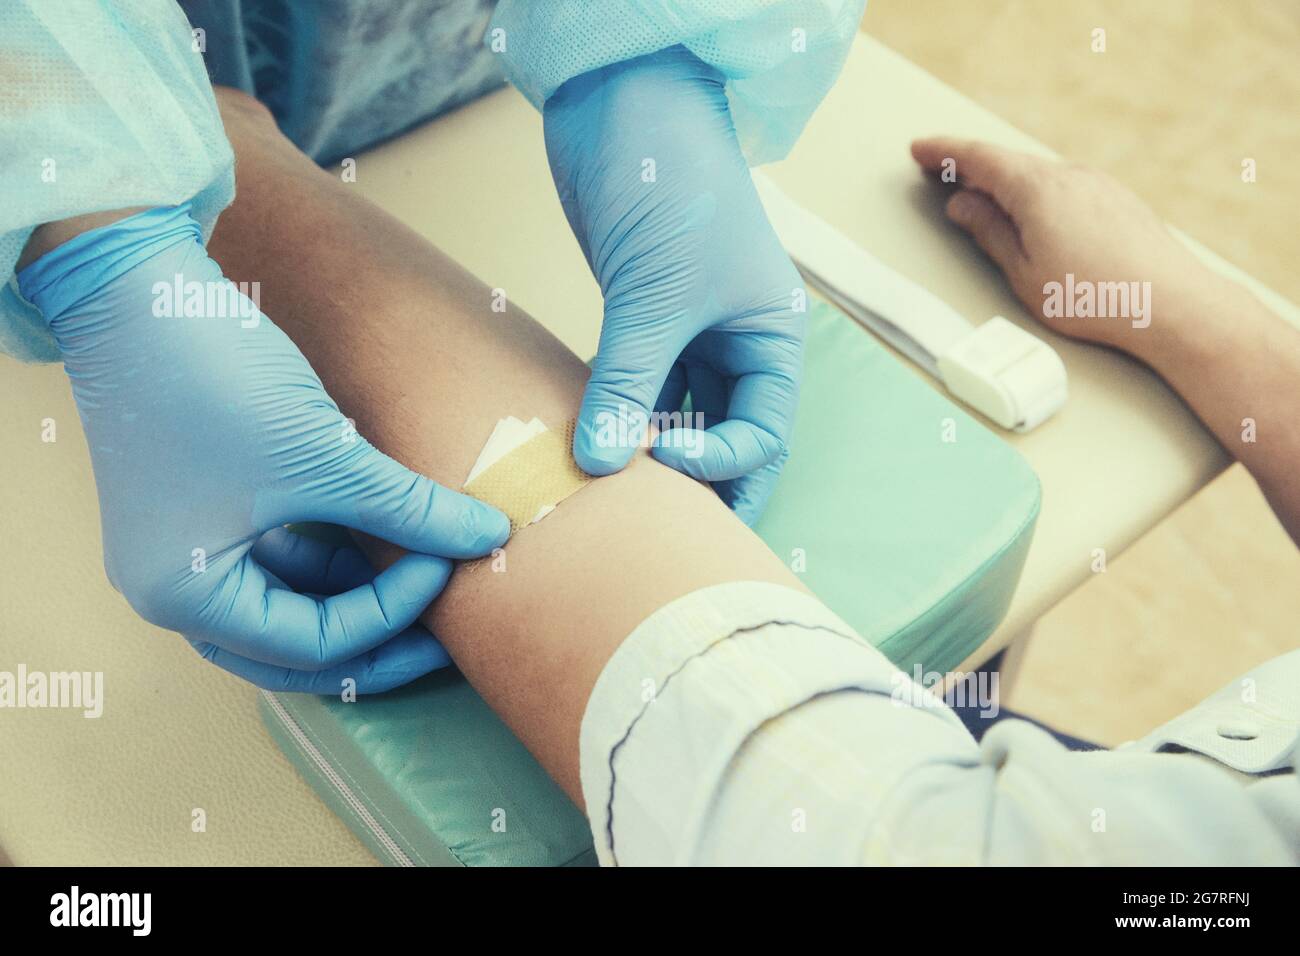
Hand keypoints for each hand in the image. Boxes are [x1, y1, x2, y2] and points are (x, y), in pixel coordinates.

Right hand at [19, 206, 509, 692]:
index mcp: (186, 595)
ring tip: (431, 577)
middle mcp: (178, 589)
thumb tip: (491, 533)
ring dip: (361, 596)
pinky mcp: (211, 511)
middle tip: (448, 633)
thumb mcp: (324, 456)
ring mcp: (191, 550)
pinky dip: (339, 557)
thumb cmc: (211, 376)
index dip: (390, 612)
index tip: (447, 562)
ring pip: (293, 605)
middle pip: (296, 648)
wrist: (138, 283)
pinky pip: (285, 559)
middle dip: (376, 639)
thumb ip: (411, 508)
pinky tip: (393, 542)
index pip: (310, 644)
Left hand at [545, 46, 804, 524]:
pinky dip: (611, 411)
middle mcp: (736, 345)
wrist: (626, 108)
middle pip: (724, 438)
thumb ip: (628, 383)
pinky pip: (631, 386)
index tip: (659, 461)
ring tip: (605, 487)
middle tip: (653, 530)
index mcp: (772, 340)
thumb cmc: (673, 189)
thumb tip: (599, 465)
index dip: (720, 464)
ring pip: (673, 416)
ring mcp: (687, 335)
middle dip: (693, 482)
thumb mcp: (656, 296)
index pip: (762, 434)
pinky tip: (581, 438)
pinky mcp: (639, 322)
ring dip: (642, 449)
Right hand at [911, 137, 1216, 352]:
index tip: (920, 150)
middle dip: (970, 166)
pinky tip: (1031, 214)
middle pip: (1008, 162)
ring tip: (981, 198)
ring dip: (1004, 181)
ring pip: (1037, 174)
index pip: (979, 158)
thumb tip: (962, 205)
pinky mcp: (1116, 200)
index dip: (944, 152)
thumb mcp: (1023, 272)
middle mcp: (1068, 175)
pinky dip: (1035, 192)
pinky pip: (1062, 186)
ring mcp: (1096, 185)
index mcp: (1036, 189)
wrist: (1167, 302)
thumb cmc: (1092, 296)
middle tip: (940, 172)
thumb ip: (989, 232)